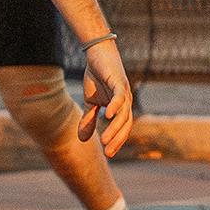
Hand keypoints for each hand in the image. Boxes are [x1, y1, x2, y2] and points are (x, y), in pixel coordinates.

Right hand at [79, 38, 133, 157]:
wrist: (98, 54)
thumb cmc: (98, 77)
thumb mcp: (90, 102)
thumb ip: (88, 119)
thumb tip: (83, 140)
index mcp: (120, 107)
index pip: (122, 128)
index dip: (117, 140)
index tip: (109, 154)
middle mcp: (126, 101)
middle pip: (125, 124)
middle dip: (118, 139)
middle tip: (109, 153)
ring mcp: (124, 92)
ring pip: (123, 114)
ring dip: (115, 128)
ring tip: (105, 140)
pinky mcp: (119, 82)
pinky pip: (120, 96)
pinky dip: (115, 106)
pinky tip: (108, 116)